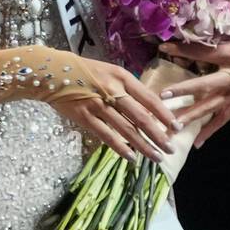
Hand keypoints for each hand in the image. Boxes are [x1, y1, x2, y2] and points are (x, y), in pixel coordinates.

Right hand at [48, 56, 184, 164]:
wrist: (52, 73)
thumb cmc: (85, 72)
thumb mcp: (110, 73)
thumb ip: (127, 89)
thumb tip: (148, 109)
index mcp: (121, 77)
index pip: (149, 98)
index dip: (164, 114)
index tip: (177, 127)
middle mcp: (112, 91)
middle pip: (141, 117)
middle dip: (158, 135)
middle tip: (171, 149)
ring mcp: (98, 105)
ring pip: (126, 130)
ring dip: (144, 146)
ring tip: (156, 157)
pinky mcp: (85, 117)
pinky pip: (106, 136)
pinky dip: (120, 148)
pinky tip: (132, 157)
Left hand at [158, 7, 229, 148]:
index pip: (203, 53)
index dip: (183, 50)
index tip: (162, 48)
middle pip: (205, 85)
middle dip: (184, 91)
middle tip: (163, 96)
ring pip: (211, 106)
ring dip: (192, 115)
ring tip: (172, 125)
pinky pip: (224, 119)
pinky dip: (210, 130)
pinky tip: (196, 143)